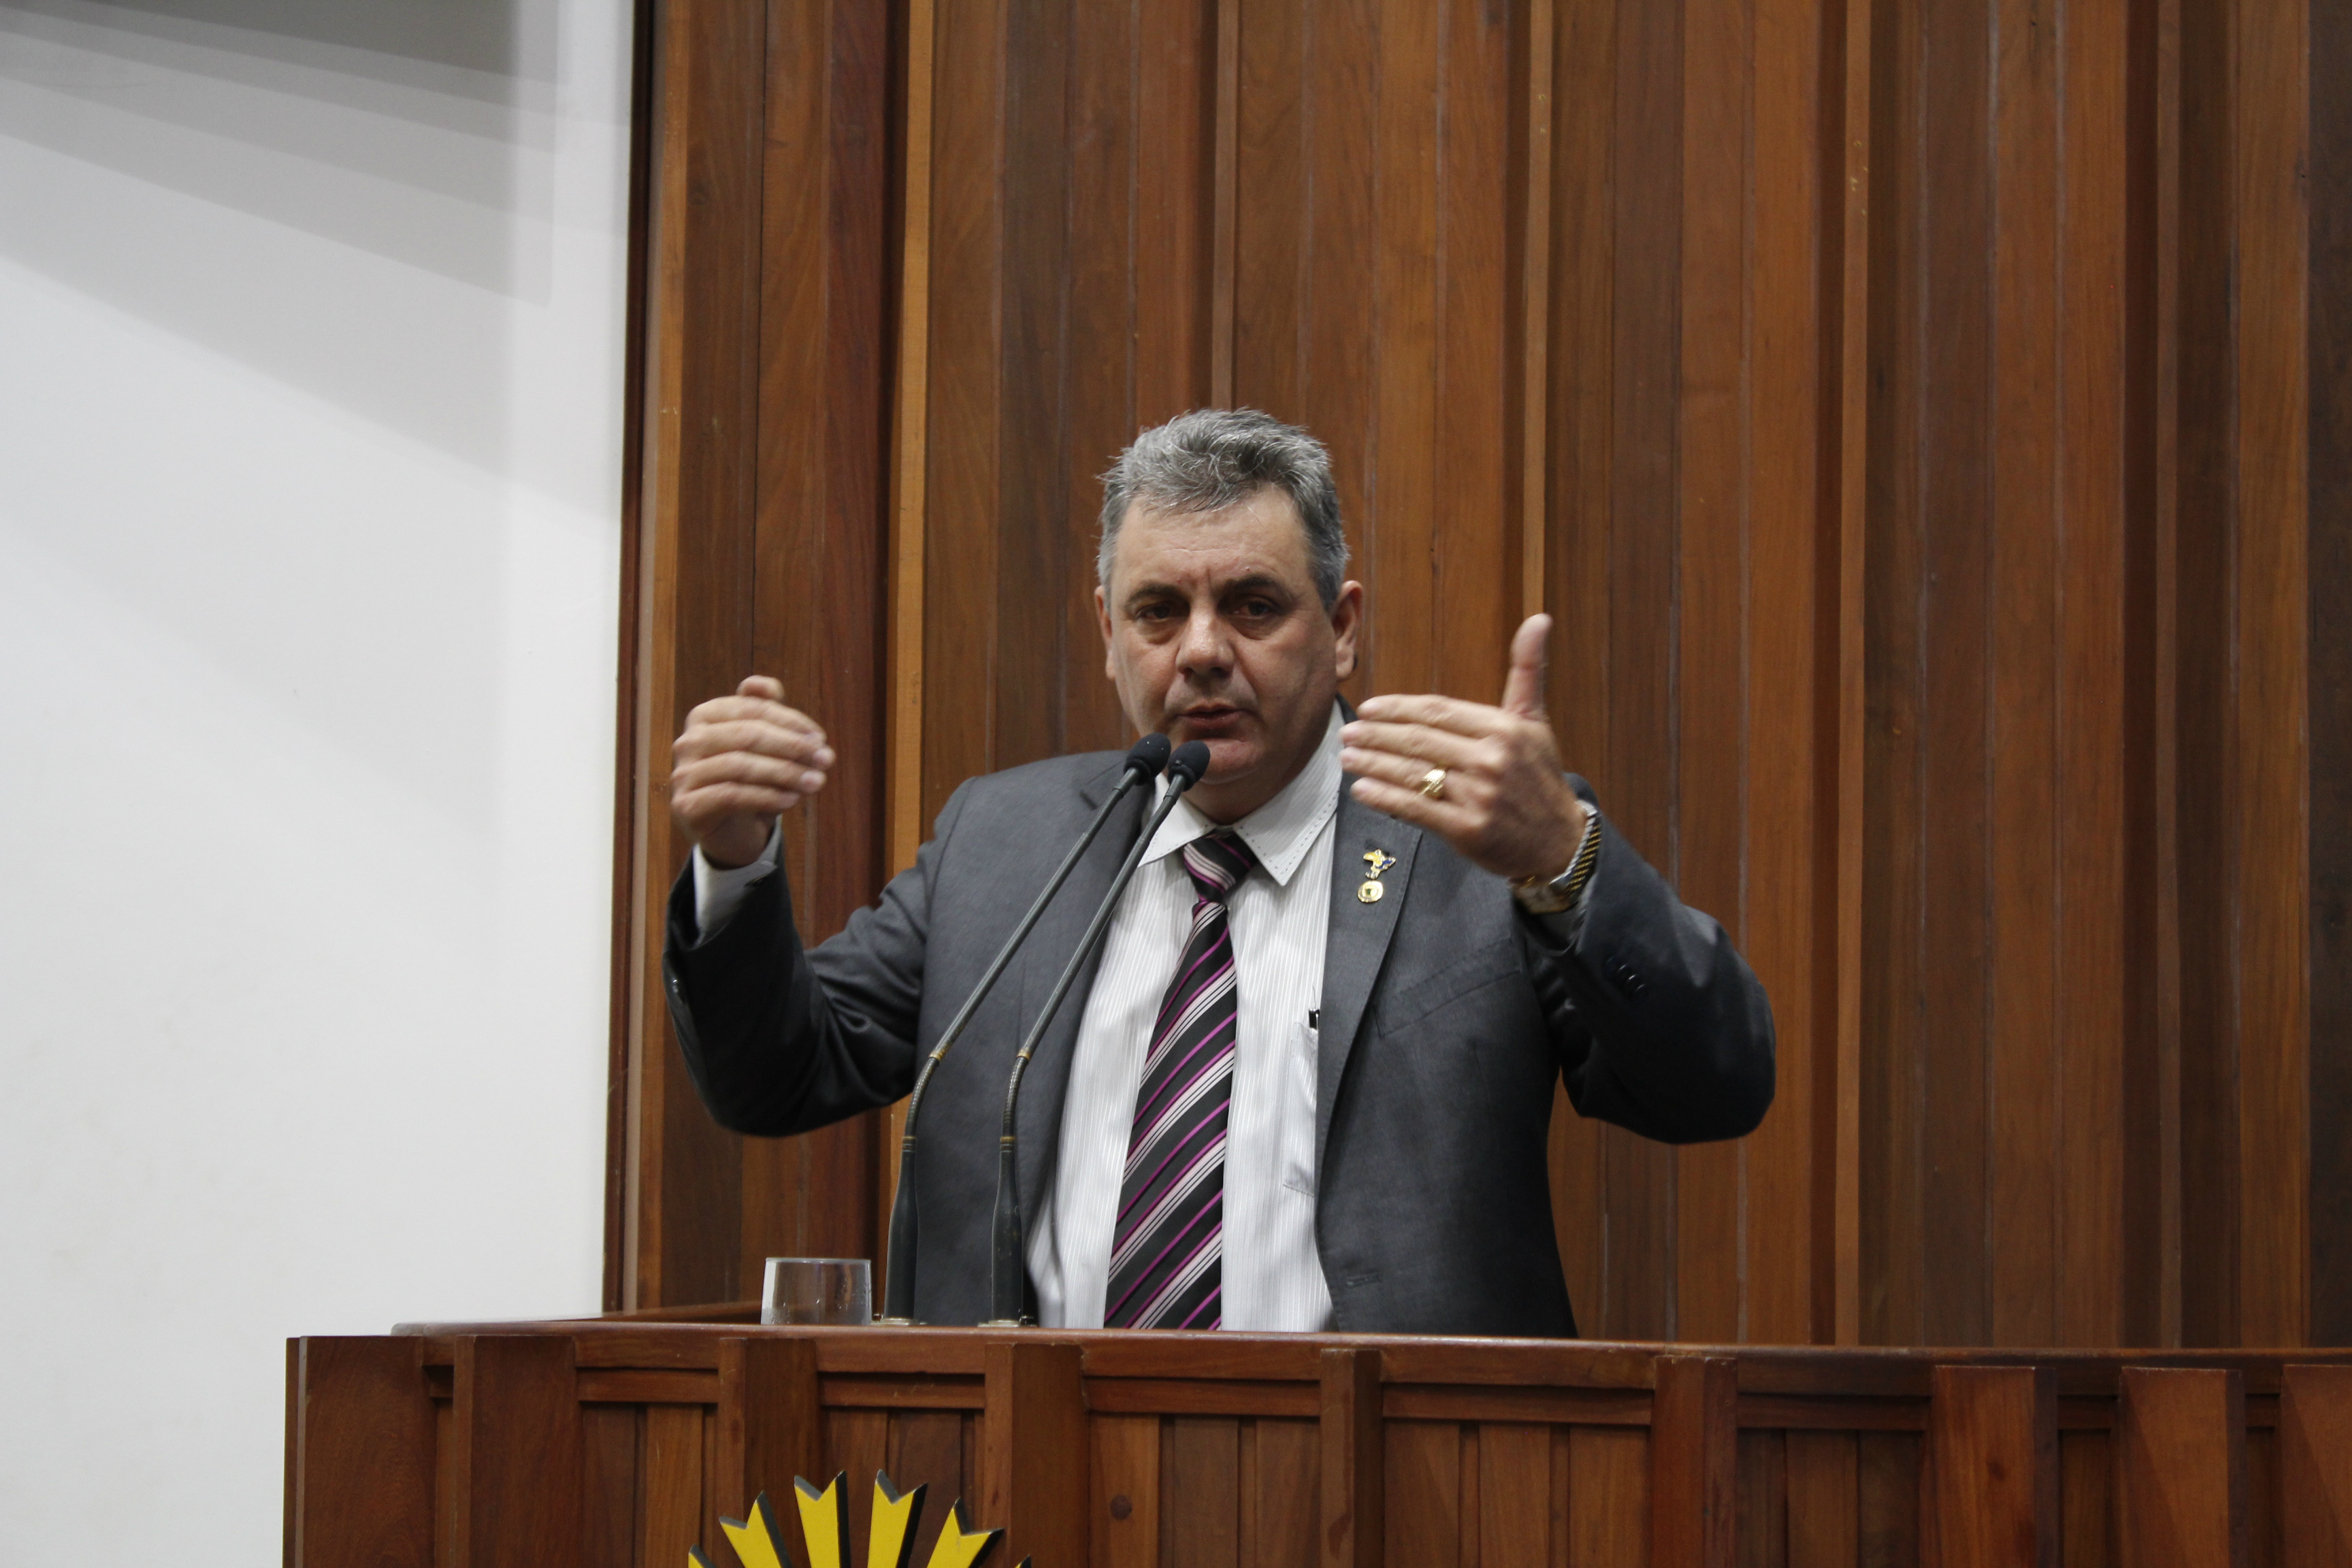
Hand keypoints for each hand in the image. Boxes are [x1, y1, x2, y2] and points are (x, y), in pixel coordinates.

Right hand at [670, 676, 834, 868]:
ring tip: (816, 782)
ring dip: (785, 773)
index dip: (790, 721)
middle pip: (746, 735)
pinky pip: (731, 796)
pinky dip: (767, 797)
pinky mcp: (687, 805)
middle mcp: (688, 741)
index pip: (752, 709)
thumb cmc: (751, 781)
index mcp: (705, 716)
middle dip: (791, 747)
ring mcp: (683, 774)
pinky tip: (792, 800)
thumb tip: (767, 685)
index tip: (820, 738)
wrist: (732, 832)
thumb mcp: (764, 745)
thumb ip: (767, 711)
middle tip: (825, 759)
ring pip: (739, 765)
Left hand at [1339, 615, 1588, 882]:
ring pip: (1413, 773)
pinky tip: (1362, 789)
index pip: (1438, 711)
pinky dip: (1385, 797)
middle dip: (1377, 735)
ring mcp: (1479, 796)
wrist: (1559, 840)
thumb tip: (1539, 618)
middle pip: (1420, 740)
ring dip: (1373, 763)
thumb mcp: (1535, 721)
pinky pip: (1416, 808)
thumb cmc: (1539, 777)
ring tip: (1347, 757)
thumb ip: (1526, 670)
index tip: (1369, 708)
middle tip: (1348, 732)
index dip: (1398, 708)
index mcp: (1504, 728)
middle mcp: (1491, 759)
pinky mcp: (1469, 829)